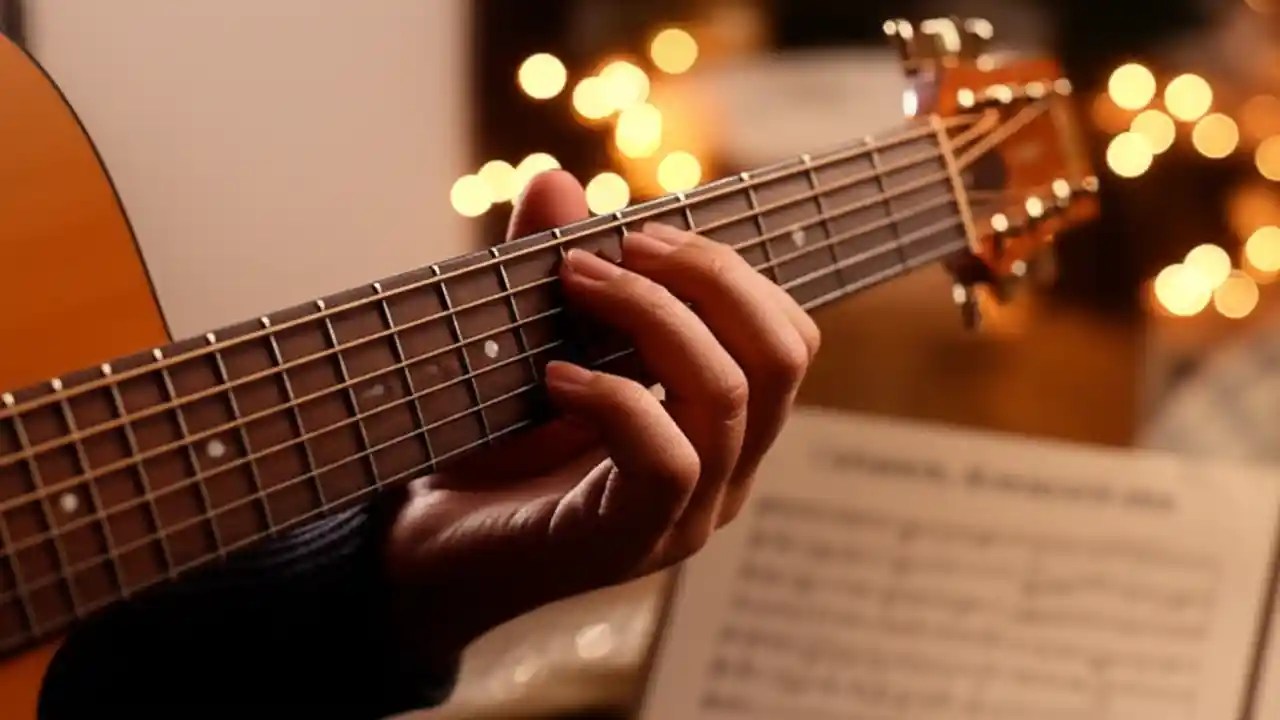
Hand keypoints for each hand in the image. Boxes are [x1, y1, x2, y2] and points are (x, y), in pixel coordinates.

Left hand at [382, 171, 819, 666]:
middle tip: (624, 243)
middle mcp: (723, 473)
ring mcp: (683, 516)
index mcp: (719, 425)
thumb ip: (551, 268)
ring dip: (654, 316)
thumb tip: (557, 179)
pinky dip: (616, 396)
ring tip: (576, 281)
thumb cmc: (487, 449)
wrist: (426, 550)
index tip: (643, 232)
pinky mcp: (629, 542)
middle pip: (781, 356)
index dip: (731, 271)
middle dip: (710, 276)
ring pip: (729, 396)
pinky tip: (556, 376)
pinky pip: (666, 458)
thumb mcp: (527, 343)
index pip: (787, 338)